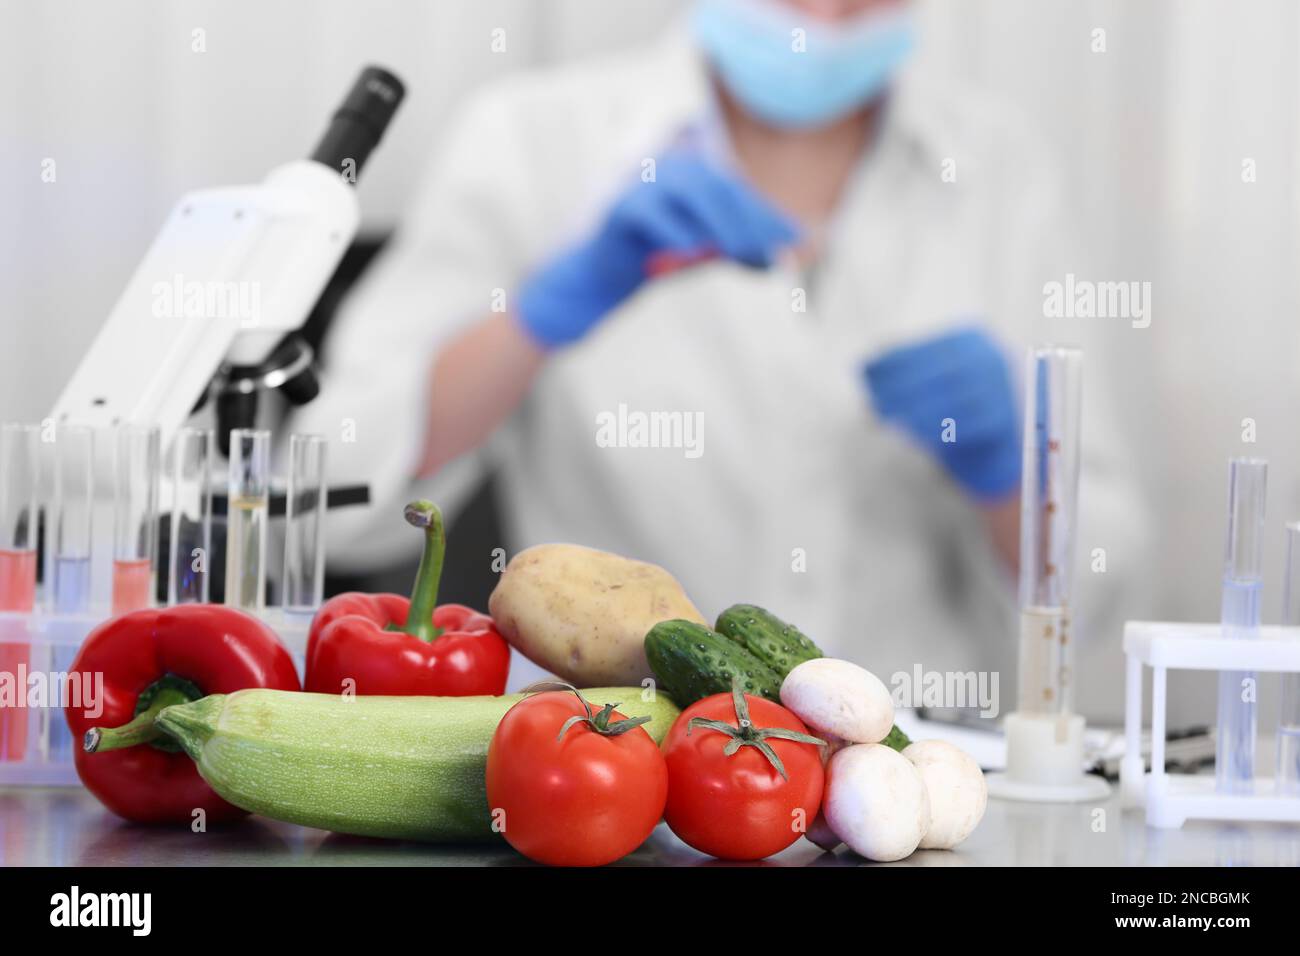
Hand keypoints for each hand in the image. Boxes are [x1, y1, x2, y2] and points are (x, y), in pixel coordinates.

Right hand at [516, 154, 798, 348]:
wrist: (604, 273)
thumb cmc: (660, 257)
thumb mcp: (708, 250)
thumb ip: (741, 247)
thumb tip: (787, 255)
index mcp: (694, 171)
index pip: (738, 190)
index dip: (768, 215)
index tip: (797, 241)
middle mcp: (671, 167)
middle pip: (721, 188)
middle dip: (751, 223)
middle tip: (774, 255)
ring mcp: (645, 183)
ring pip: (692, 195)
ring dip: (723, 227)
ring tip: (744, 255)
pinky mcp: (623, 208)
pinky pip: (654, 215)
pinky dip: (676, 235)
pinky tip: (693, 255)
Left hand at [863, 327, 1020, 501]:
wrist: (991, 453)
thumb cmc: (951, 411)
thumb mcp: (927, 386)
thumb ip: (902, 374)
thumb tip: (864, 368)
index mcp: (970, 340)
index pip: (928, 346)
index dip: (894, 361)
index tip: (865, 373)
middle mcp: (990, 359)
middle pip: (940, 370)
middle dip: (902, 386)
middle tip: (875, 402)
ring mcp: (1001, 388)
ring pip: (953, 396)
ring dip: (916, 408)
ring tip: (887, 418)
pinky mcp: (1003, 419)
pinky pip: (967, 424)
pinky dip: (937, 428)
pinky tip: (914, 434)